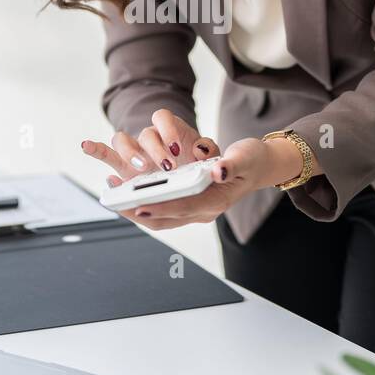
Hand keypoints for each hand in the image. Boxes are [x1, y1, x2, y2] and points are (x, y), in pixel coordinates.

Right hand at [81, 109, 219, 183]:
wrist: (188, 179)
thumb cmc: (195, 164)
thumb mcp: (207, 157)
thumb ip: (208, 150)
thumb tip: (200, 149)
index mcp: (169, 130)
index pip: (162, 117)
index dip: (168, 130)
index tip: (177, 149)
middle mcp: (149, 138)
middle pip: (145, 133)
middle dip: (155, 150)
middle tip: (167, 167)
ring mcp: (133, 151)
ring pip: (122, 141)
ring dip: (129, 153)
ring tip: (142, 168)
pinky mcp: (122, 167)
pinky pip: (105, 154)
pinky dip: (95, 149)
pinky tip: (86, 146)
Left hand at [100, 133, 309, 231]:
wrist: (259, 164)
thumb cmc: (252, 160)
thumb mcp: (246, 157)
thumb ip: (232, 165)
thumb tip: (218, 170)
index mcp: (216, 201)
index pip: (185, 208)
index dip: (162, 206)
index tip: (140, 205)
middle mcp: (202, 207)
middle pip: (166, 218)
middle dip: (139, 212)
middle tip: (117, 204)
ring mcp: (193, 204)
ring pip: (160, 215)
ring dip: (136, 207)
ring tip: (115, 196)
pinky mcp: (187, 198)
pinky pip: (160, 206)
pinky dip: (142, 199)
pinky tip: (125, 187)